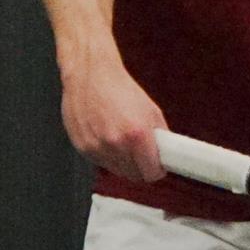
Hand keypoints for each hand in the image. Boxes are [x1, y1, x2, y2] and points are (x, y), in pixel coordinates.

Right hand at [59, 54, 167, 181]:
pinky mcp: (82, 148)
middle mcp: (115, 144)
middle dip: (140, 167)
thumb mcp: (150, 109)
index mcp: (137, 135)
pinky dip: (106, 155)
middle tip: (141, 153)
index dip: (156, 171)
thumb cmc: (118, 87)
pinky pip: (100, 162)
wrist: (90, 74)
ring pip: (116, 171)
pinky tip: (106, 136)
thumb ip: (160, 136)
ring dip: (123, 162)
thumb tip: (166, 153)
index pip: (150, 173)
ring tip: (121, 140)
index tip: (157, 167)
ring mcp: (97, 148)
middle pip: (133, 175)